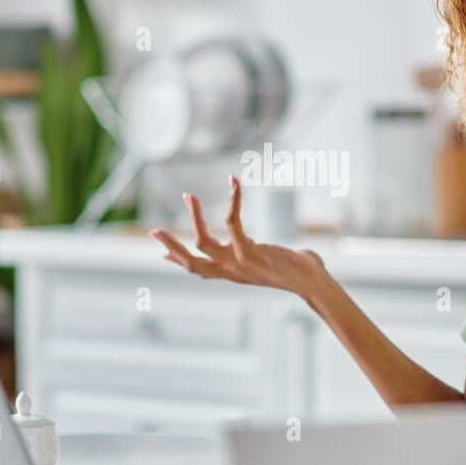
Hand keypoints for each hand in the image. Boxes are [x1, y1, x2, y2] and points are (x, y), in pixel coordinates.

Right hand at [150, 176, 326, 297]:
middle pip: (191, 263)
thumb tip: (299, 253)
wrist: (313, 282)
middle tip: (151, 231)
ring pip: (201, 243)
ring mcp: (237, 263)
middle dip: (171, 246)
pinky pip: (231, 222)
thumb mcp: (281, 266)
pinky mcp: (248, 252)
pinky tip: (233, 182)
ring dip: (193, 218)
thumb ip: (281, 258)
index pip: (201, 270)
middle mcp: (232, 271)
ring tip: (188, 195)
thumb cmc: (304, 272)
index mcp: (235, 274)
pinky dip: (232, 200)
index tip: (163, 255)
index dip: (180, 261)